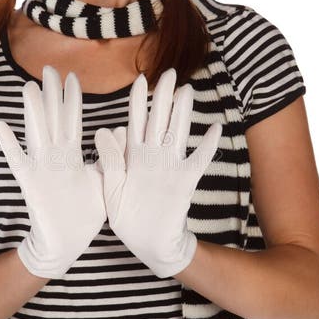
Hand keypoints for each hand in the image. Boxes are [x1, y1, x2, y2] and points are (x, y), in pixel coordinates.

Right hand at [0, 66, 105, 277]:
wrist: (66, 245)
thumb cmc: (84, 215)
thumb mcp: (103, 181)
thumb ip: (109, 156)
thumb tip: (121, 131)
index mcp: (72, 156)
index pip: (72, 120)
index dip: (71, 98)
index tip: (72, 76)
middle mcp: (56, 157)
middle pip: (53, 118)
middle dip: (51, 94)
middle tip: (48, 69)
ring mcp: (42, 169)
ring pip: (37, 133)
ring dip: (33, 110)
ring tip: (29, 87)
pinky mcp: (31, 184)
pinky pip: (18, 161)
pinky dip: (9, 145)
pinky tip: (0, 126)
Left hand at [94, 68, 221, 277]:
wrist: (150, 244)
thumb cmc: (128, 219)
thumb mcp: (111, 189)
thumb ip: (110, 160)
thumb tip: (102, 129)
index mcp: (133, 157)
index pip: (135, 122)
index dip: (139, 101)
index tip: (141, 80)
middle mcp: (153, 157)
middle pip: (159, 120)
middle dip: (163, 97)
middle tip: (169, 73)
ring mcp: (170, 167)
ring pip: (177, 133)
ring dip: (182, 112)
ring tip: (187, 91)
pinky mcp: (185, 182)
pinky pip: (199, 160)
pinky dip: (207, 145)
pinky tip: (216, 128)